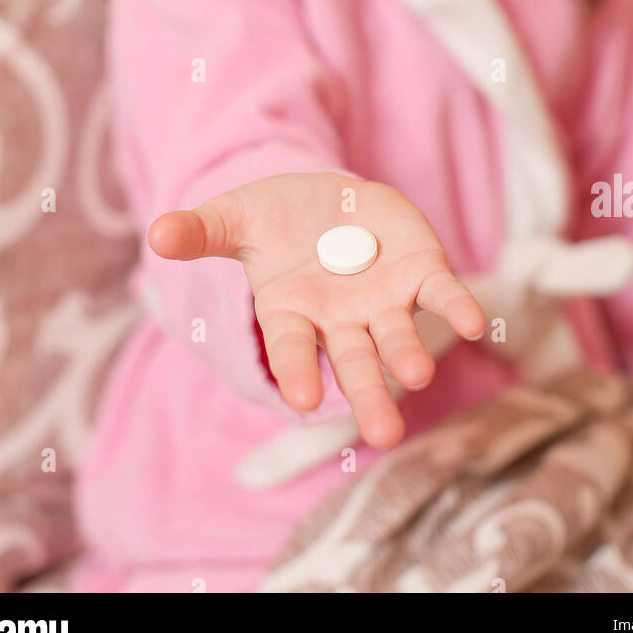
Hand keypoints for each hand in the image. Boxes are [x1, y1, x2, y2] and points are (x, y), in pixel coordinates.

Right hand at [147, 172, 485, 449]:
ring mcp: (383, 300)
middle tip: (385, 433)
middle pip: (355, 362)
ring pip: (398, 336)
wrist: (326, 199)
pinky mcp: (420, 271)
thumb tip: (156, 233)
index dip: (298, 372)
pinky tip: (475, 323)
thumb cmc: (275, 221)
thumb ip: (201, 232)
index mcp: (291, 312)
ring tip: (417, 377)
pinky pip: (442, 293)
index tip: (304, 403)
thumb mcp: (234, 218)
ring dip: (408, 355)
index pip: (293, 349)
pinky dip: (457, 308)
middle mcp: (340, 319)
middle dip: (368, 396)